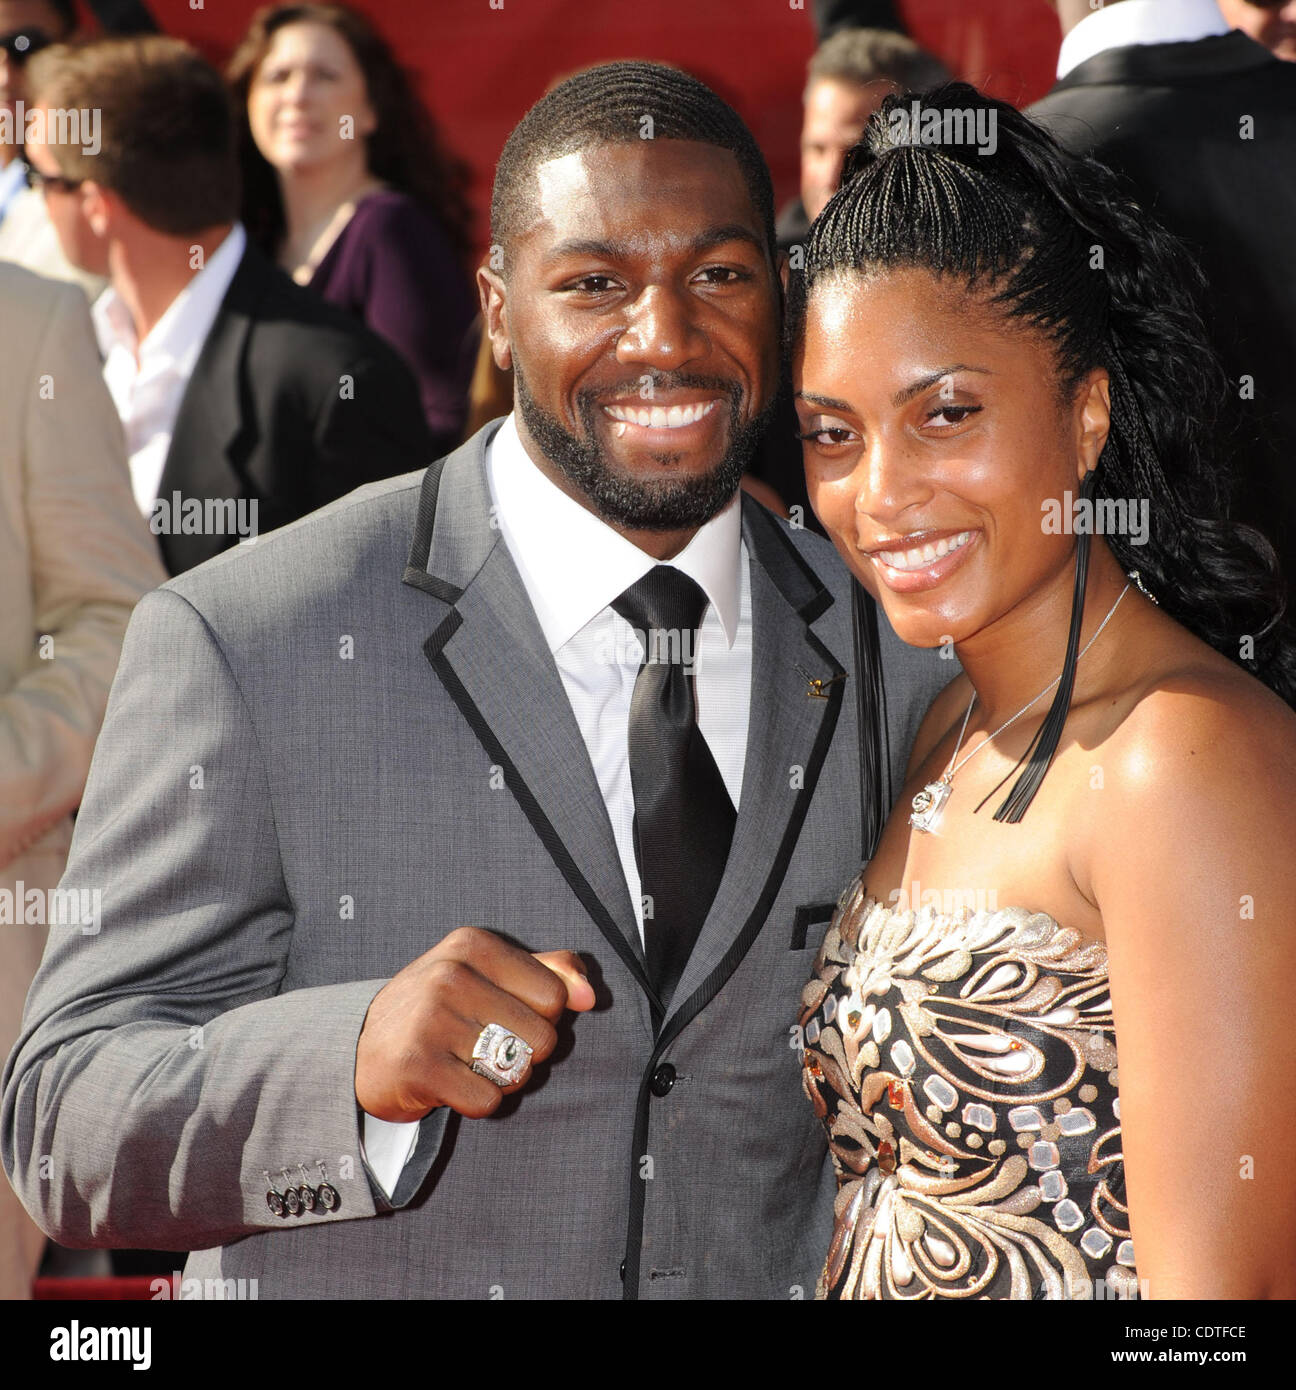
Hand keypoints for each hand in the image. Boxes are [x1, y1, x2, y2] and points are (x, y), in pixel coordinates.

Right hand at [355, 927, 594, 1121]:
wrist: (361, 1049)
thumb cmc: (440, 1009)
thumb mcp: (491, 974)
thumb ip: (550, 972)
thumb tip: (591, 995)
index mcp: (472, 945)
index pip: (555, 995)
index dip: (541, 1017)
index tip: (505, 1016)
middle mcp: (450, 975)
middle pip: (543, 1038)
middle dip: (524, 1054)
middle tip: (485, 1048)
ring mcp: (430, 1019)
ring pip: (518, 1072)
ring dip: (501, 1081)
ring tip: (467, 1065)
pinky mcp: (417, 1065)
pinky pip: (487, 1101)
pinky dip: (476, 1103)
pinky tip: (449, 1085)